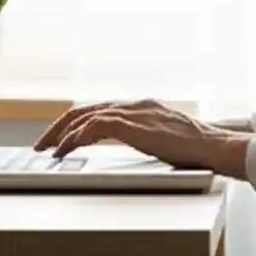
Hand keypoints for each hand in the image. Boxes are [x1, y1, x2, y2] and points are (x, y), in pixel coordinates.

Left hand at [33, 99, 251, 178]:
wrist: (213, 145)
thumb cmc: (194, 149)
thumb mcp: (163, 140)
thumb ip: (145, 137)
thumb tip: (135, 148)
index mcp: (140, 106)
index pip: (98, 109)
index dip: (75, 123)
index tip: (60, 138)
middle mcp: (133, 104)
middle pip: (85, 109)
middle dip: (60, 127)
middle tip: (42, 144)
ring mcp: (133, 112)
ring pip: (85, 115)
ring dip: (62, 134)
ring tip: (49, 150)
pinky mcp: (133, 124)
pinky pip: (95, 126)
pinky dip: (76, 137)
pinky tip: (67, 150)